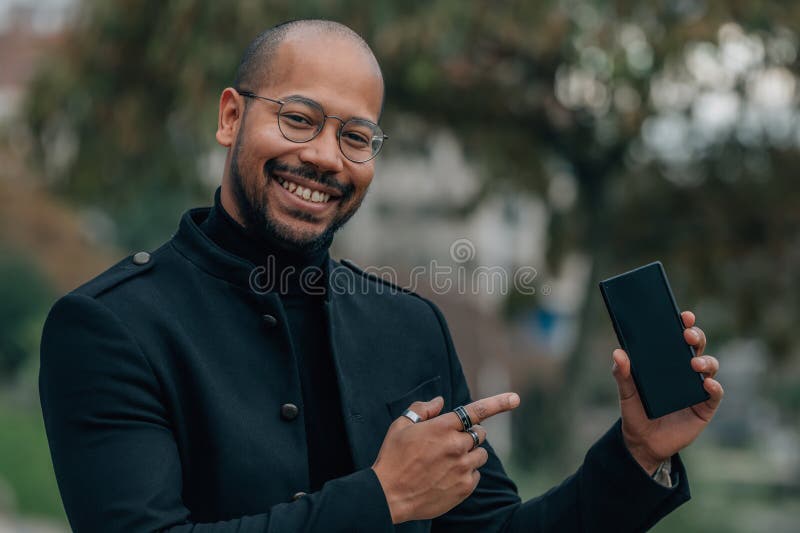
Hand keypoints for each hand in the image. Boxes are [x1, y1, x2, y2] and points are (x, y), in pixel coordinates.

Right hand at [371, 392, 519, 523]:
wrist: (389, 495)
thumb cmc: (392, 458)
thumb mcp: (400, 426)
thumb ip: (422, 410)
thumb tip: (440, 402)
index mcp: (442, 427)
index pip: (476, 411)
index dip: (498, 403)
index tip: (515, 399)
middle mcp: (456, 445)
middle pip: (479, 434)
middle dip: (470, 434)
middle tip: (452, 441)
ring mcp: (462, 468)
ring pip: (480, 455)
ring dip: (469, 454)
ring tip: (447, 461)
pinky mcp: (464, 487)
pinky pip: (475, 475)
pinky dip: (466, 473)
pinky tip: (446, 476)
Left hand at [612, 310, 723, 473]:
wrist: (643, 442)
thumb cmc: (636, 412)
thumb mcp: (626, 392)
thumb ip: (622, 374)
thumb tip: (618, 352)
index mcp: (667, 361)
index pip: (677, 338)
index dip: (683, 324)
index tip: (682, 315)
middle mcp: (685, 370)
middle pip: (697, 347)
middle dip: (695, 336)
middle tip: (687, 334)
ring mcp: (697, 387)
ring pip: (710, 366)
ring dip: (705, 360)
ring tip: (693, 363)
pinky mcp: (705, 407)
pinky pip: (715, 393)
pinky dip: (714, 386)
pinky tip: (706, 384)